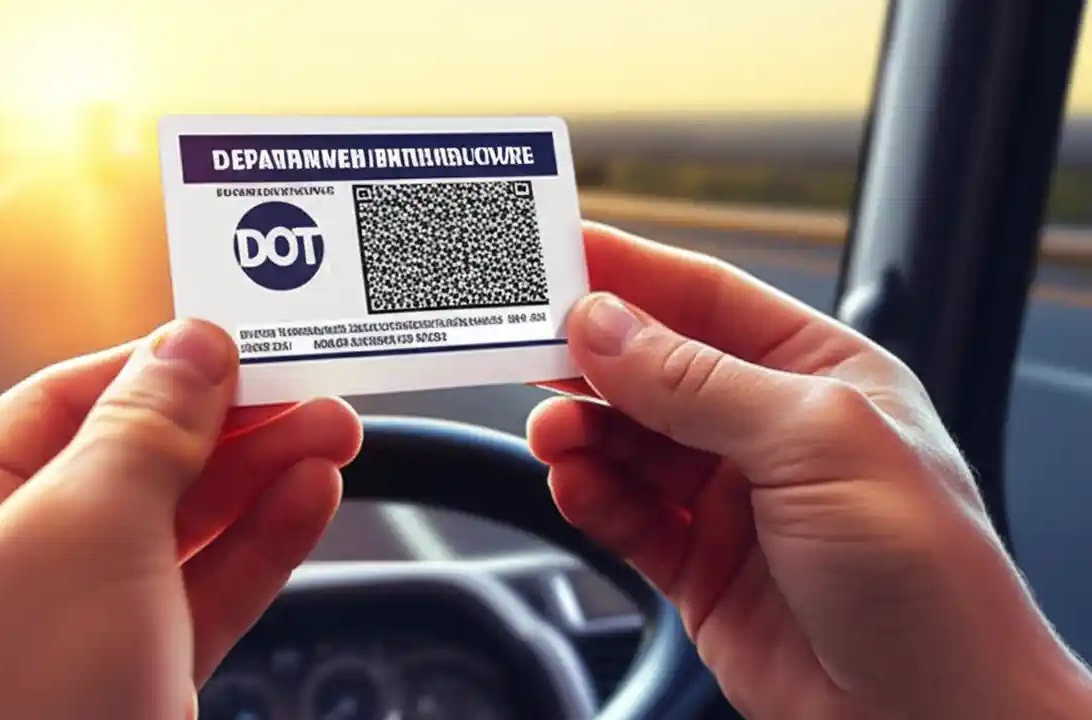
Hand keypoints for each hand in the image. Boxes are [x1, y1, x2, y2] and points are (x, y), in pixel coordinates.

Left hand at [0, 320, 361, 719]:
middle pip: (129, 468)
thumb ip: (145, 427)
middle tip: (310, 394)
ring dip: (258, 481)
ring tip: (332, 437)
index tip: (235, 343)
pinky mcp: (127, 690)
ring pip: (177, 534)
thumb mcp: (82, 531)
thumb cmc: (15, 718)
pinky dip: (259, 547)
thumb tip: (191, 345)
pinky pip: (200, 597)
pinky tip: (310, 501)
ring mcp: (62, 642)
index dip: (153, 367)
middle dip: (228, 428)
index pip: (56, 407)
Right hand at [530, 225, 1091, 718]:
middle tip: (523, 343)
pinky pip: (624, 514)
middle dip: (589, 356)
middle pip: (654, 369)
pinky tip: (576, 485)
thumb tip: (605, 326)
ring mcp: (730, 501)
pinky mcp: (697, 567)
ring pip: (628, 443)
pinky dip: (590, 495)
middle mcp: (769, 431)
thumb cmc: (927, 576)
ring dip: (581, 430)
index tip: (557, 253)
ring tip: (552, 431)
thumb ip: (698, 383)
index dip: (630, 271)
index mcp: (820, 374)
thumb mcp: (815, 444)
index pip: (706, 299)